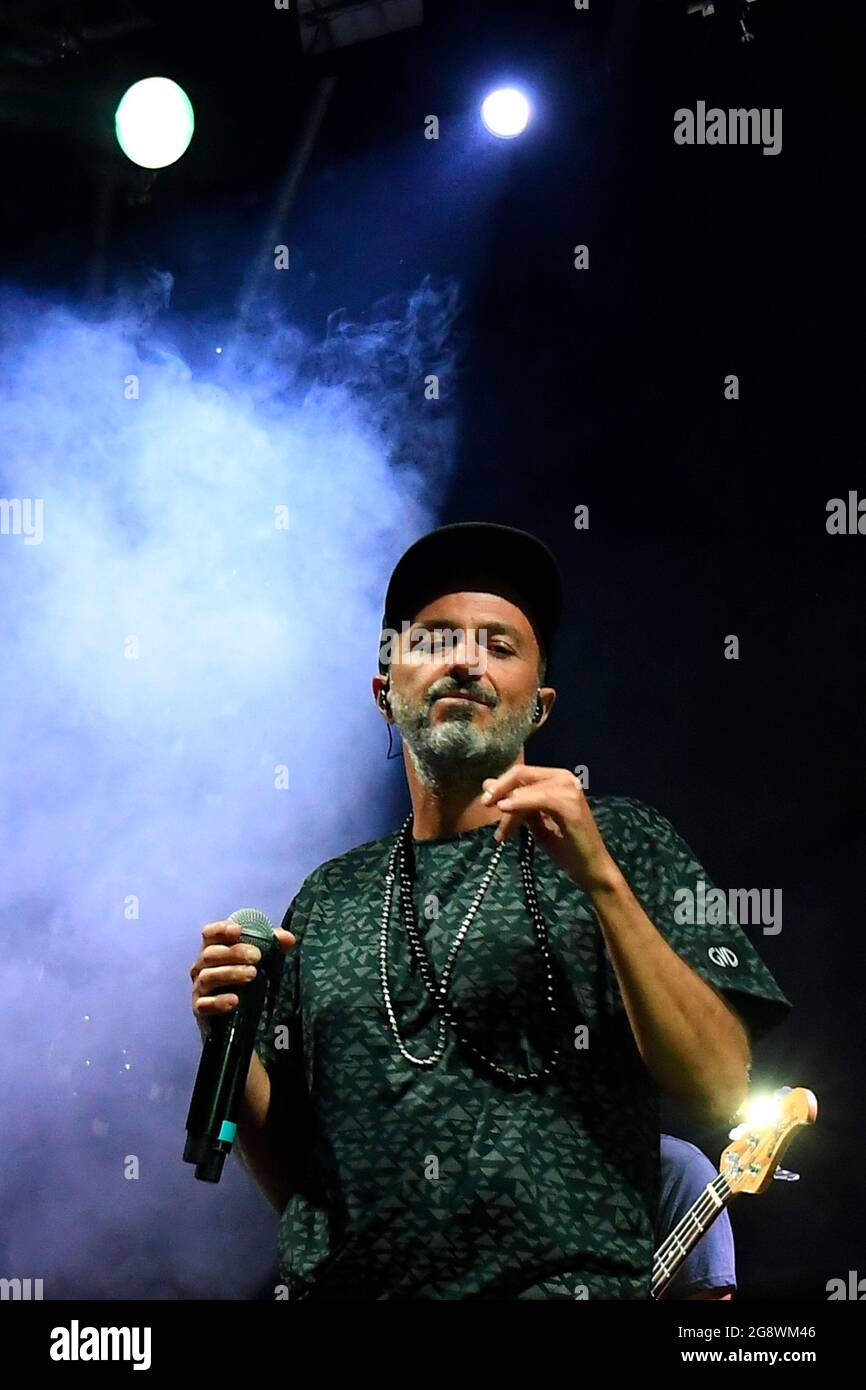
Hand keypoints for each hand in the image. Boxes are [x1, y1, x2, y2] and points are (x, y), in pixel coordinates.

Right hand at [190, 918, 295, 1040]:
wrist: (234, 1017)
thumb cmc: (244, 979)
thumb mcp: (260, 960)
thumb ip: (272, 945)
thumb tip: (288, 938)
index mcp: (213, 949)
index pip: (209, 934)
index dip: (220, 929)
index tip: (238, 930)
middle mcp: (201, 966)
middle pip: (210, 954)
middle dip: (234, 952)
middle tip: (257, 956)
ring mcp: (199, 988)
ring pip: (208, 977)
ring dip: (230, 973)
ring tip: (252, 974)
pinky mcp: (200, 1009)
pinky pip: (204, 1004)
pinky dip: (218, 1002)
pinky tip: (235, 1001)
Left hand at [480, 766, 620, 893]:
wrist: (589, 868)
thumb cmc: (565, 847)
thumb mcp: (535, 822)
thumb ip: (517, 803)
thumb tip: (489, 785)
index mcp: (557, 779)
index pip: (522, 773)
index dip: (500, 784)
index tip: (485, 801)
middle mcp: (565, 777)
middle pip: (522, 774)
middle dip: (500, 789)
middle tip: (485, 804)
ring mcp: (569, 789)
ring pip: (526, 788)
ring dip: (509, 806)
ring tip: (501, 832)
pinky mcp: (570, 804)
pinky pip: (538, 798)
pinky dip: (520, 803)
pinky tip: (506, 810)